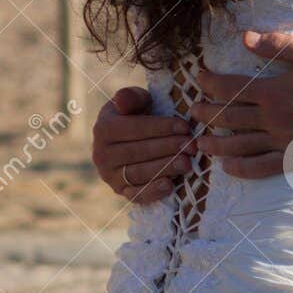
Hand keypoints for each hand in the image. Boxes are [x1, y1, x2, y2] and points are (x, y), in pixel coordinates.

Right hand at [92, 87, 195, 202]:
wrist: (130, 139)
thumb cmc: (137, 115)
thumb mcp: (135, 101)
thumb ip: (130, 97)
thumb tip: (121, 102)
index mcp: (103, 128)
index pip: (133, 128)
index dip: (160, 128)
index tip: (185, 127)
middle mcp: (101, 154)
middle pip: (137, 152)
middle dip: (167, 148)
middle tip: (191, 145)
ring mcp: (109, 175)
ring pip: (138, 173)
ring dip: (164, 168)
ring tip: (187, 163)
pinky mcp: (120, 192)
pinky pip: (136, 195)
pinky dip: (152, 192)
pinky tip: (170, 185)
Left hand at [189, 30, 292, 179]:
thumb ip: (277, 45)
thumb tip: (245, 37)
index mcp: (273, 91)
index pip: (230, 87)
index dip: (209, 83)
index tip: (197, 79)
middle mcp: (271, 118)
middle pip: (228, 117)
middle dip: (206, 113)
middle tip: (192, 112)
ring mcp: (281, 141)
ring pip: (238, 145)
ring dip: (215, 144)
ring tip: (200, 143)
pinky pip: (261, 167)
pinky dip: (241, 169)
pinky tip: (228, 168)